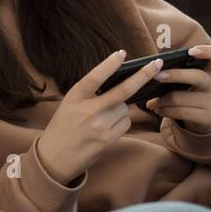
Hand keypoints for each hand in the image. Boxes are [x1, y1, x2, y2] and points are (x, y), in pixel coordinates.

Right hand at [39, 49, 164, 183]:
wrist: (54, 157)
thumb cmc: (63, 126)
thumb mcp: (70, 103)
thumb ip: (90, 93)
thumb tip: (119, 80)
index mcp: (76, 96)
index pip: (95, 77)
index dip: (110, 64)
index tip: (122, 53)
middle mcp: (88, 110)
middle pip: (123, 91)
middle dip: (143, 75)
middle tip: (156, 64)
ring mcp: (100, 126)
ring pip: (125, 108)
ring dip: (121, 108)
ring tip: (103, 117)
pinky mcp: (107, 140)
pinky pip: (125, 123)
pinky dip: (121, 122)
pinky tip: (107, 128)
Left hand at [144, 44, 210, 131]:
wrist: (203, 118)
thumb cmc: (189, 92)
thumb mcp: (189, 78)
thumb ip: (178, 68)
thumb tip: (154, 64)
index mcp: (210, 70)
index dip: (208, 52)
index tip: (191, 51)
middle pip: (198, 76)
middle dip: (175, 75)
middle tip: (156, 76)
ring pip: (181, 97)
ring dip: (162, 99)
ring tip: (151, 101)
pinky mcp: (207, 117)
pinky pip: (181, 112)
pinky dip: (165, 111)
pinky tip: (157, 109)